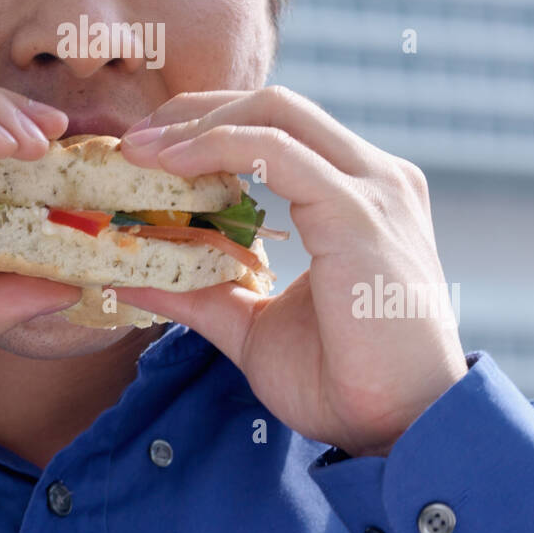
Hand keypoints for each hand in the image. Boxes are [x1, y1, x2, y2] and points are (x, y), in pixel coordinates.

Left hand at [115, 87, 467, 455]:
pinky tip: (170, 166)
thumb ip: (200, 290)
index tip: (147, 150)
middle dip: (195, 111)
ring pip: (275, 112)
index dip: (209, 123)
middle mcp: (375, 177)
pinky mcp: (358, 211)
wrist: (403, 428)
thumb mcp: (254, 324)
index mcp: (359, 194)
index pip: (281, 127)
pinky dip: (215, 146)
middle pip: (275, 104)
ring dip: (196, 124)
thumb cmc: (343, 381)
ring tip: (140, 152)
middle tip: (134, 142)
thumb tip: (129, 275)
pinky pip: (277, 150)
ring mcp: (373, 188)